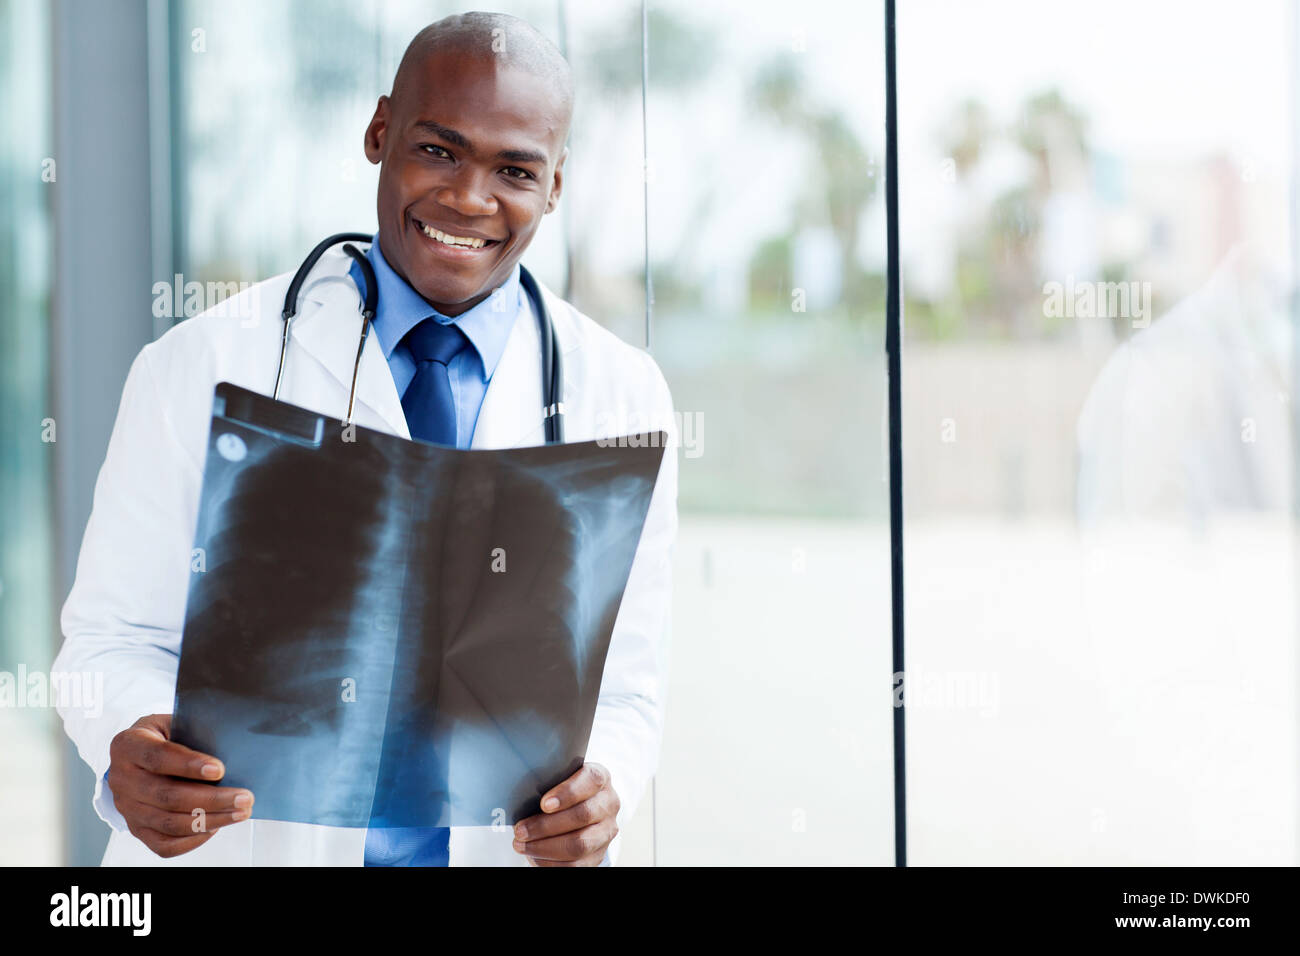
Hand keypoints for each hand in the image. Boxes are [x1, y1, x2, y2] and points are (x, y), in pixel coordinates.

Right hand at [106, 714, 253, 857]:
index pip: (157, 757)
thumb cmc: (166, 735)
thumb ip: (197, 733)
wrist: (141, 754)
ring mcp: (126, 807)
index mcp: (128, 745)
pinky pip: (164, 844)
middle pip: (166, 796)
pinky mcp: (136, 828)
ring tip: (240, 813)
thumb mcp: (176, 722)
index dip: (188, 764)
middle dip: (211, 799)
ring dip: (210, 820)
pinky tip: (215, 827)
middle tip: (244, 797)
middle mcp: (122, 778)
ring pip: (169, 822)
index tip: (220, 769)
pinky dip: (193, 839)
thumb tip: (234, 750)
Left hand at [512, 762, 619, 866]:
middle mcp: (608, 803)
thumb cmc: (561, 792)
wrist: (576, 810)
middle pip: (582, 815)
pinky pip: (576, 865)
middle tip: (520, 830)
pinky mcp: (599, 854)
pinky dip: (551, 863)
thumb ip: (547, 782)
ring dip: (545, 847)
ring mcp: (606, 831)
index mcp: (600, 778)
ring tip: (521, 844)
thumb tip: (520, 795)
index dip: (568, 793)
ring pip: (579, 844)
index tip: (544, 804)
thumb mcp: (557, 779)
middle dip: (546, 825)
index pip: (591, 780)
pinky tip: (534, 857)